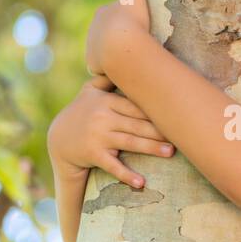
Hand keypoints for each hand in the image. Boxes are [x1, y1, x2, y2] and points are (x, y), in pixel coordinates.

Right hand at [46, 74, 173, 189]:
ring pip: (130, 142)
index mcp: (106, 101)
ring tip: (170, 152)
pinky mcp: (93, 155)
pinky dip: (127, 175)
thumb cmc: (80, 113)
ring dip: (151, 148)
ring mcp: (98, 137)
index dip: (156, 109)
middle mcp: (103, 117)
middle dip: (159, 129)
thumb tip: (121, 58)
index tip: (175, 112)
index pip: (136, 105)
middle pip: (137, 123)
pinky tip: (141, 183)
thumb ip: (105, 79)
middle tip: (182, 134)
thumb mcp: (88, 92)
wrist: (58, 140)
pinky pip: (113, 166)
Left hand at [85, 0, 151, 77]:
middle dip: (118, 38)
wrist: (121, 47)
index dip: (127, 21)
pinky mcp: (93, 64)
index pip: (114, 15)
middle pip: (108, 33)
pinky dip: (110, 67)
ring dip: (114, 53)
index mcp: (102, 12)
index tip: (139, 27)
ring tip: (131, 58)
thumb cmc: (131, 19)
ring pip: (104, 50)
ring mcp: (92, 47)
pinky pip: (103, 66)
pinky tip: (123, 68)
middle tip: (137, 44)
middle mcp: (93, 29)